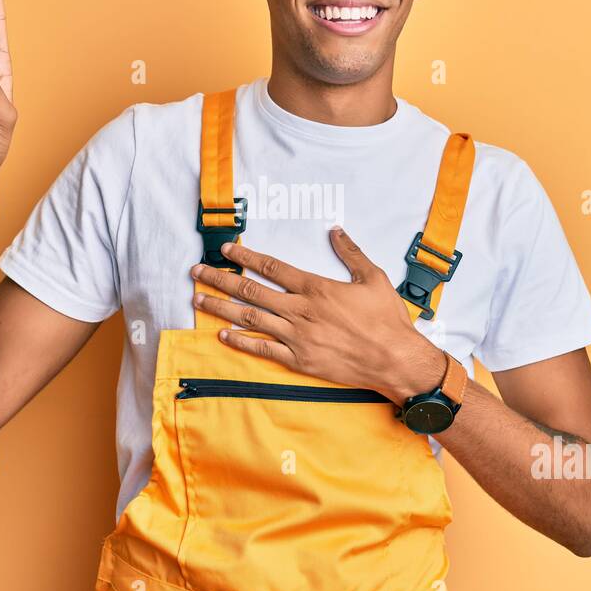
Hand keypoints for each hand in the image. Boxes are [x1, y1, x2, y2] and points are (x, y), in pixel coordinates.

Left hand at [190, 225, 446, 404]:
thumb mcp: (373, 277)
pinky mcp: (299, 360)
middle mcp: (301, 311)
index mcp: (316, 288)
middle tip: (197, 273)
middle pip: (251, 291)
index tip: (227, 250)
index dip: (246, 257)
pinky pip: (263, 348)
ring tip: (198, 301)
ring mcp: (297, 337)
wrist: (394, 359)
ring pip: (250, 319)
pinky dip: (241, 341)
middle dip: (220, 280)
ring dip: (221, 308)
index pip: (272, 268)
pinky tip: (223, 334)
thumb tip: (336, 231)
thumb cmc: (387, 319)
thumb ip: (351, 253)